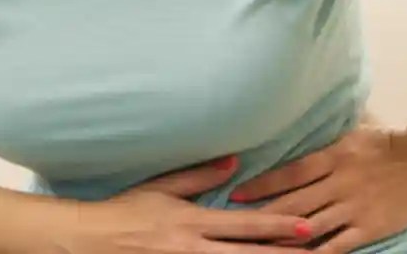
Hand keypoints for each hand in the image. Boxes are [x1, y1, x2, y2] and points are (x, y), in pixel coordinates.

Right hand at [60, 155, 315, 253]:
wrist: (87, 240)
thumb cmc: (124, 211)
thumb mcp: (160, 187)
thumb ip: (198, 176)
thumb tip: (234, 162)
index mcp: (191, 222)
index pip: (243, 226)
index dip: (278, 227)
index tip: (308, 227)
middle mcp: (192, 249)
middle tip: (318, 253)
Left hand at [226, 127, 406, 252]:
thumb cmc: (387, 140)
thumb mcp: (352, 131)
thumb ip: (326, 136)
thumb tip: (298, 119)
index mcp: (333, 156)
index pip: (289, 173)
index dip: (261, 185)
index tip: (237, 194)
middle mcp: (340, 182)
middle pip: (294, 203)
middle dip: (263, 215)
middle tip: (236, 223)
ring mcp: (354, 207)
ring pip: (311, 226)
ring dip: (284, 237)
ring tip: (258, 244)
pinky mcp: (370, 227)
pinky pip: (339, 245)